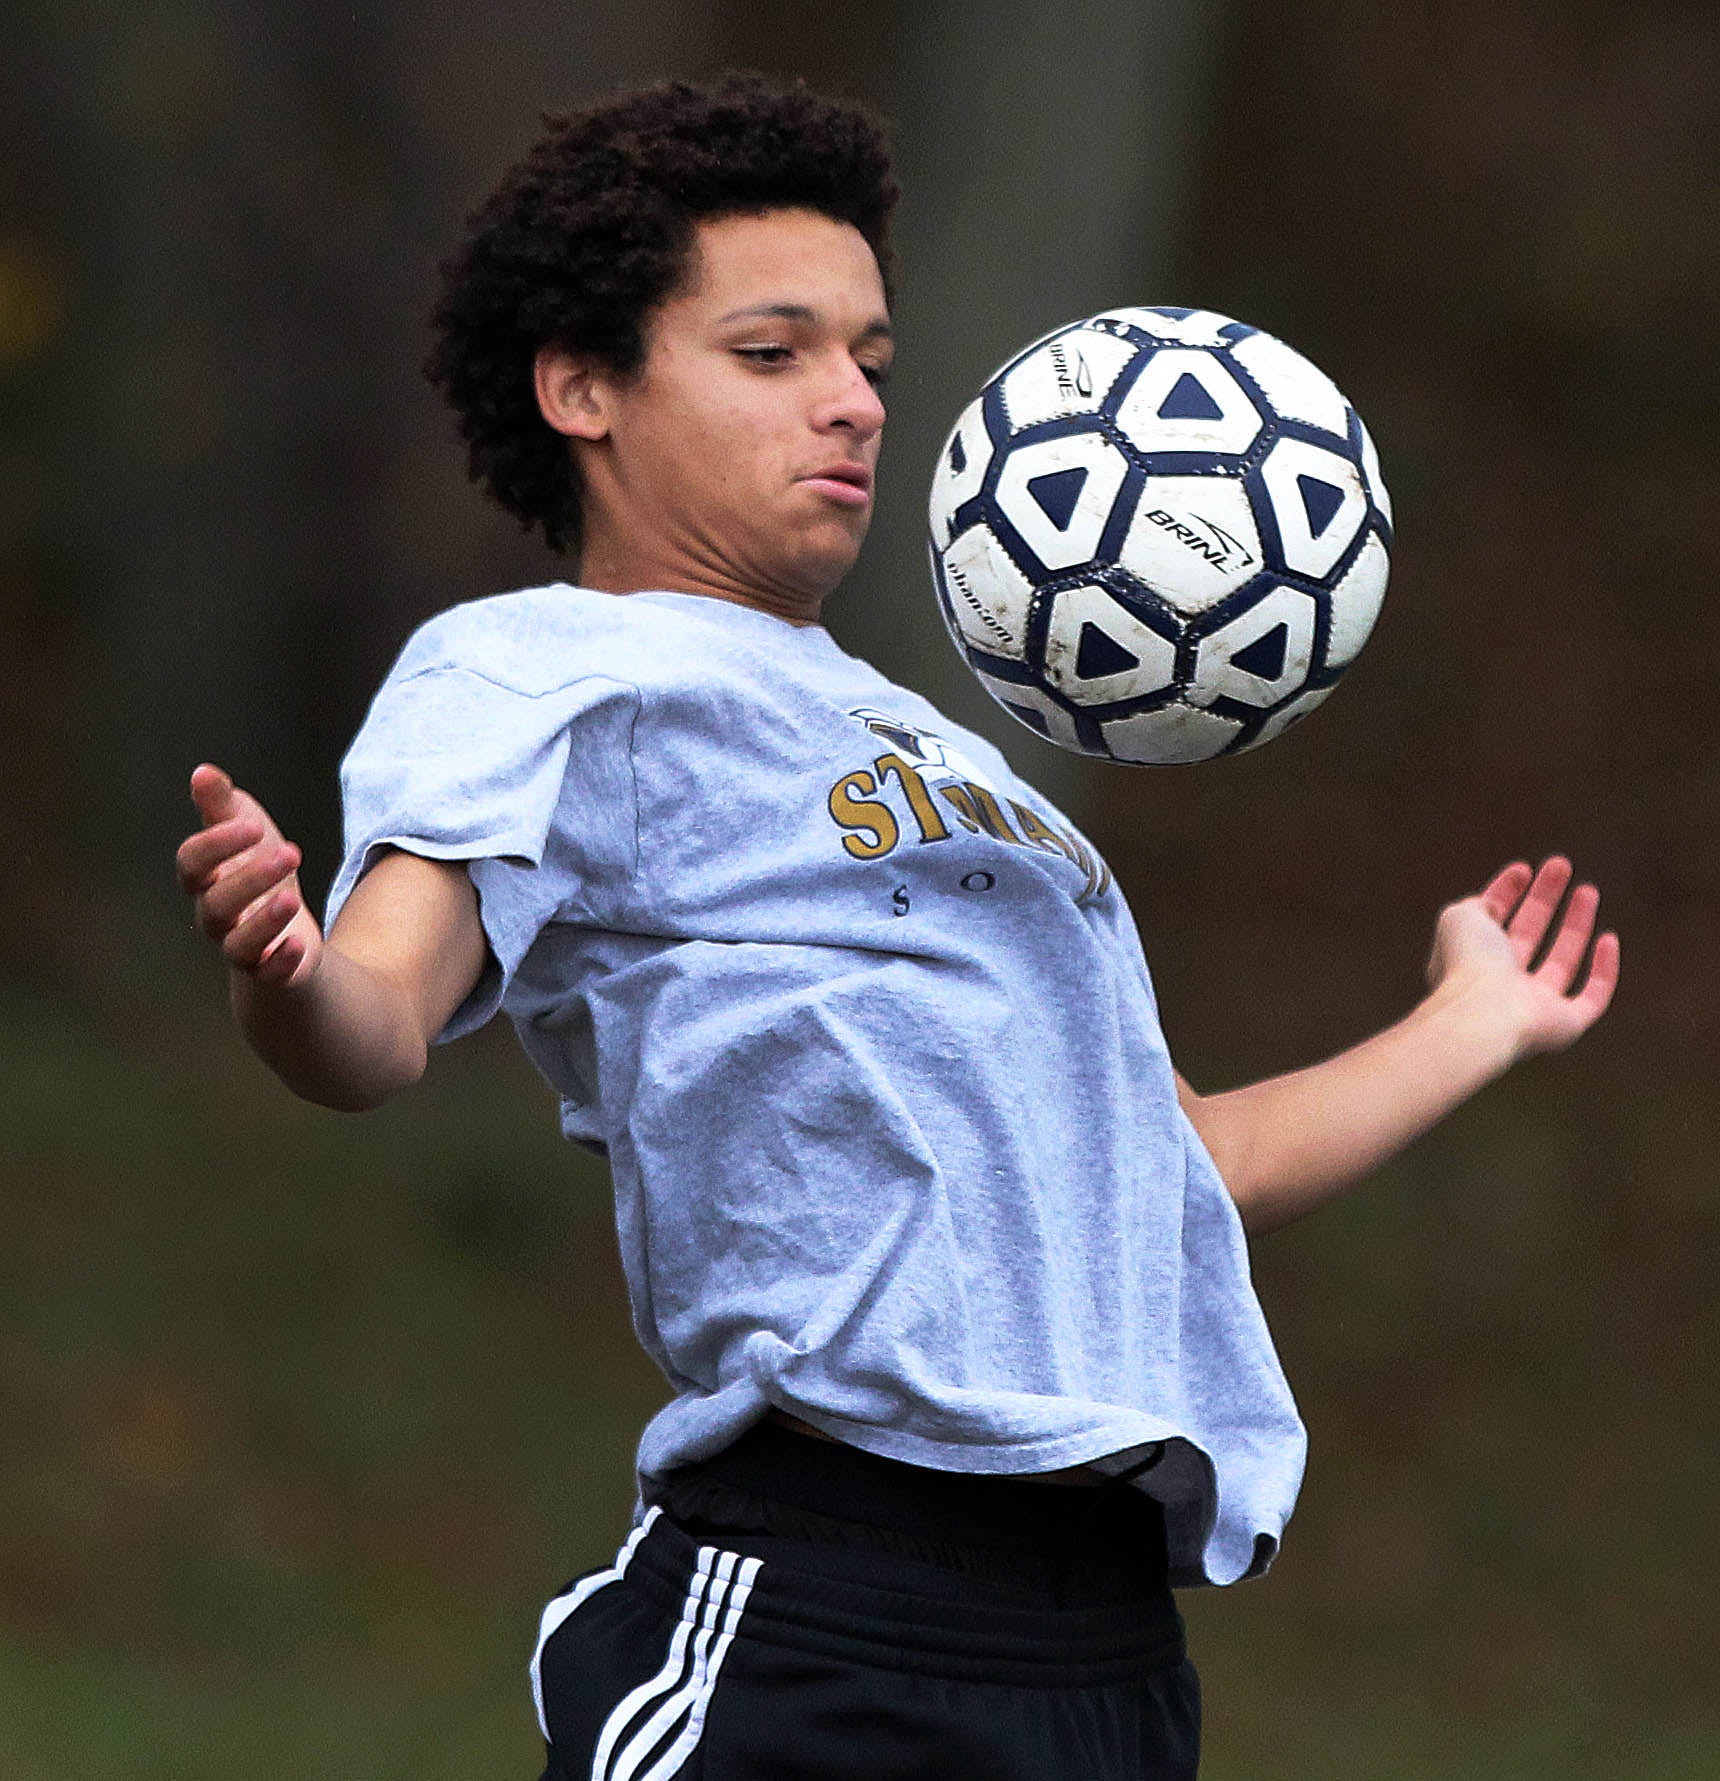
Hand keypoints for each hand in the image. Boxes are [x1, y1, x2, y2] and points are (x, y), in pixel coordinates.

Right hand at [175, 764, 321, 987]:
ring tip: (292, 896)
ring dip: (265, 920)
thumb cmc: (259, 875)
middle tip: (291, 853)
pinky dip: (280, 962)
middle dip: (252, 877)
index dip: (216, 844)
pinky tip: (299, 945)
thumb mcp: (248, 834)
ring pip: (238, 943)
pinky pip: (268, 974)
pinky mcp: (271, 972)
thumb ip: (222, 806)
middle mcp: (216, 916)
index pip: (193, 863)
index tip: (254, 826)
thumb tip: (203, 772)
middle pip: (217, 902)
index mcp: (206, 879)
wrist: (286, 933)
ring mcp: (241, 948)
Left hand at [1425, 857, 1619, 1061]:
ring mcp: (1533, 1007)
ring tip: (1588, 888)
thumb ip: (1478, 904)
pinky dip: (1604, 970)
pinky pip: (1592, 997)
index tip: (1524, 868)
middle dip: (1545, 900)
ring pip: (1562, 961)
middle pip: (1528, 936)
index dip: (1507, 894)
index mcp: (1469, 961)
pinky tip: (1609, 938)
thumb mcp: (1460, 917)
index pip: (1492, 923)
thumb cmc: (1468, 963)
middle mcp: (1500, 985)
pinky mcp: (1565, 1024)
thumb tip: (1497, 899)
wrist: (1484, 1013)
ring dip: (1577, 923)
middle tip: (1561, 864)